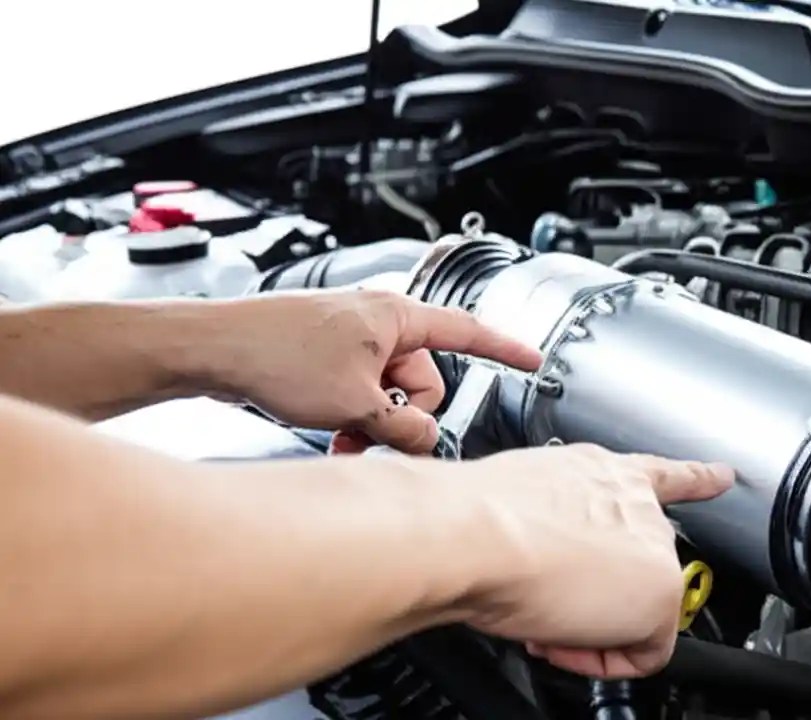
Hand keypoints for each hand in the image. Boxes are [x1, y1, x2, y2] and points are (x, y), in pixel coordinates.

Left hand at [213, 290, 540, 452]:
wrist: (213, 348)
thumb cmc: (274, 354)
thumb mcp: (353, 403)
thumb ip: (403, 425)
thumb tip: (425, 439)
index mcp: (396, 316)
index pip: (467, 331)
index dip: (505, 349)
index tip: (531, 360)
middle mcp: (378, 320)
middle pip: (423, 378)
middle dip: (403, 413)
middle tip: (371, 433)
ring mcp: (353, 337)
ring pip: (389, 391)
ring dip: (374, 421)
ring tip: (342, 437)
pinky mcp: (330, 353)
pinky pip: (362, 389)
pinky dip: (354, 414)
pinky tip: (332, 432)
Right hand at [448, 444, 733, 678]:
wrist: (474, 534)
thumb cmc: (476, 521)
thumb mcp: (516, 507)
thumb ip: (546, 524)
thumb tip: (536, 560)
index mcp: (599, 473)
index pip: (657, 475)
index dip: (696, 478)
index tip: (722, 476)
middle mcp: (632, 500)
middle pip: (636, 565)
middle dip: (593, 596)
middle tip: (544, 604)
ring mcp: (651, 543)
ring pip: (636, 612)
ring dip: (590, 629)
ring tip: (542, 617)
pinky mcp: (658, 592)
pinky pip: (642, 653)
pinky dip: (602, 660)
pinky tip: (565, 639)